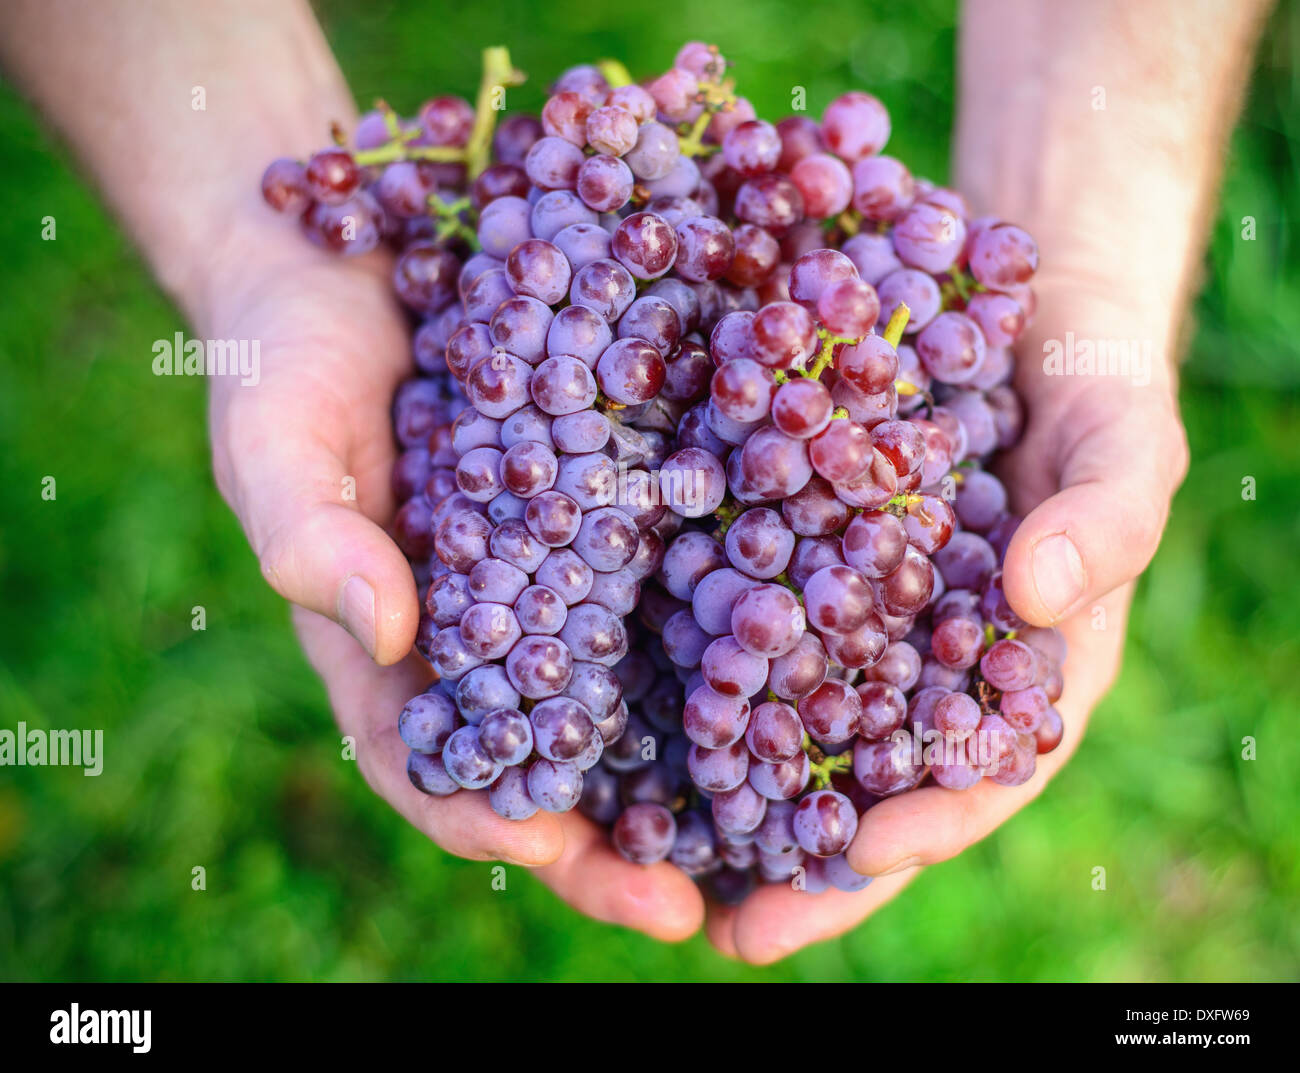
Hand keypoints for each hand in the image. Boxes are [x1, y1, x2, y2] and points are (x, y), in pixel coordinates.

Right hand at [205, 234, 703, 941]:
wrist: (356, 267)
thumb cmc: (292, 360)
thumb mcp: (279, 436)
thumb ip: (309, 533)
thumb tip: (385, 631)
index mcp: (392, 653)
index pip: (434, 765)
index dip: (486, 817)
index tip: (546, 848)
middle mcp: (488, 636)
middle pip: (552, 762)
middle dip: (610, 840)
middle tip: (688, 907)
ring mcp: (559, 581)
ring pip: (625, 700)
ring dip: (689, 769)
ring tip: (766, 830)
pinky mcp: (618, 511)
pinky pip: (672, 588)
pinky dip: (722, 638)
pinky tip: (793, 666)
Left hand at [705, 272, 1188, 962]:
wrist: (1014, 288)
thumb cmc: (1089, 375)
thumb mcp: (1122, 432)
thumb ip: (1108, 513)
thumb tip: (1035, 590)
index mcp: (1017, 664)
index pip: (976, 771)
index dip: (926, 825)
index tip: (857, 859)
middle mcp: (925, 654)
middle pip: (870, 774)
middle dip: (807, 852)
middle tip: (732, 929)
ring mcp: (853, 605)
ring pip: (795, 711)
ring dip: (735, 783)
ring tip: (660, 854)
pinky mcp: (793, 546)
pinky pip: (744, 609)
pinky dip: (701, 659)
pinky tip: (634, 699)